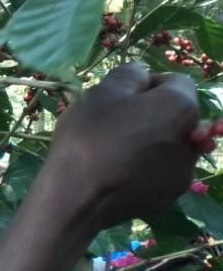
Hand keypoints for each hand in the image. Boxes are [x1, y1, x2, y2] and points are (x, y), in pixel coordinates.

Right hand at [43, 63, 198, 229]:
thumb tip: (143, 73)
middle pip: (175, 115)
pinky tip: (118, 173)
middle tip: (114, 122)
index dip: (148, 83)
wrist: (77, 197)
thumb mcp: (102, 91)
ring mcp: (184, 172)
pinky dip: (146, 168)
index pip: (177, 81)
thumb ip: (130, 73)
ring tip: (115, 150)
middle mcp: (193, 139)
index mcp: (181, 107)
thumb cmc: (89, 137)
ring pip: (169, 145)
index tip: (119, 96)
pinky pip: (161, 172)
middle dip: (152, 114)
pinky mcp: (169, 197)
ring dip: (151, 142)